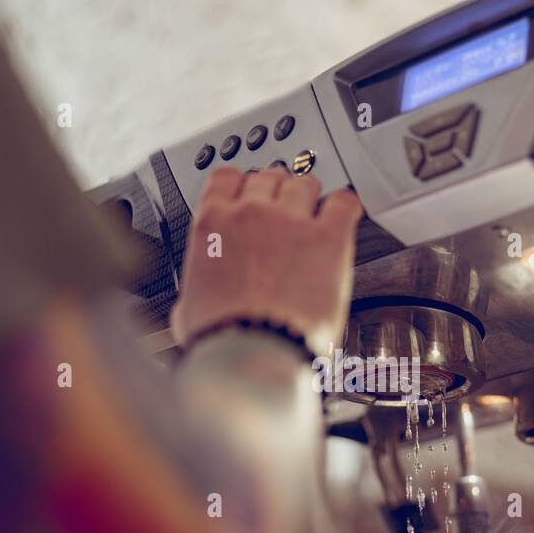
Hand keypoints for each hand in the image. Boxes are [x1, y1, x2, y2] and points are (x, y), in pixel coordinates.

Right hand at [171, 167, 362, 357]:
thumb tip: (193, 301)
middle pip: (269, 178)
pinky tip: (343, 218)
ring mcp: (290, 221)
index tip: (250, 197)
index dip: (242, 186)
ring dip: (310, 199)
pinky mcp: (328, 237)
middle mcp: (250, 213)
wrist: (253, 356)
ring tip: (315, 220)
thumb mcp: (189, 308)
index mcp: (212, 224)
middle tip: (285, 216)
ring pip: (304, 184)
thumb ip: (196, 289)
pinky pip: (343, 202)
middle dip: (278, 194)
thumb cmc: (222, 339)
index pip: (227, 177)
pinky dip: (344, 207)